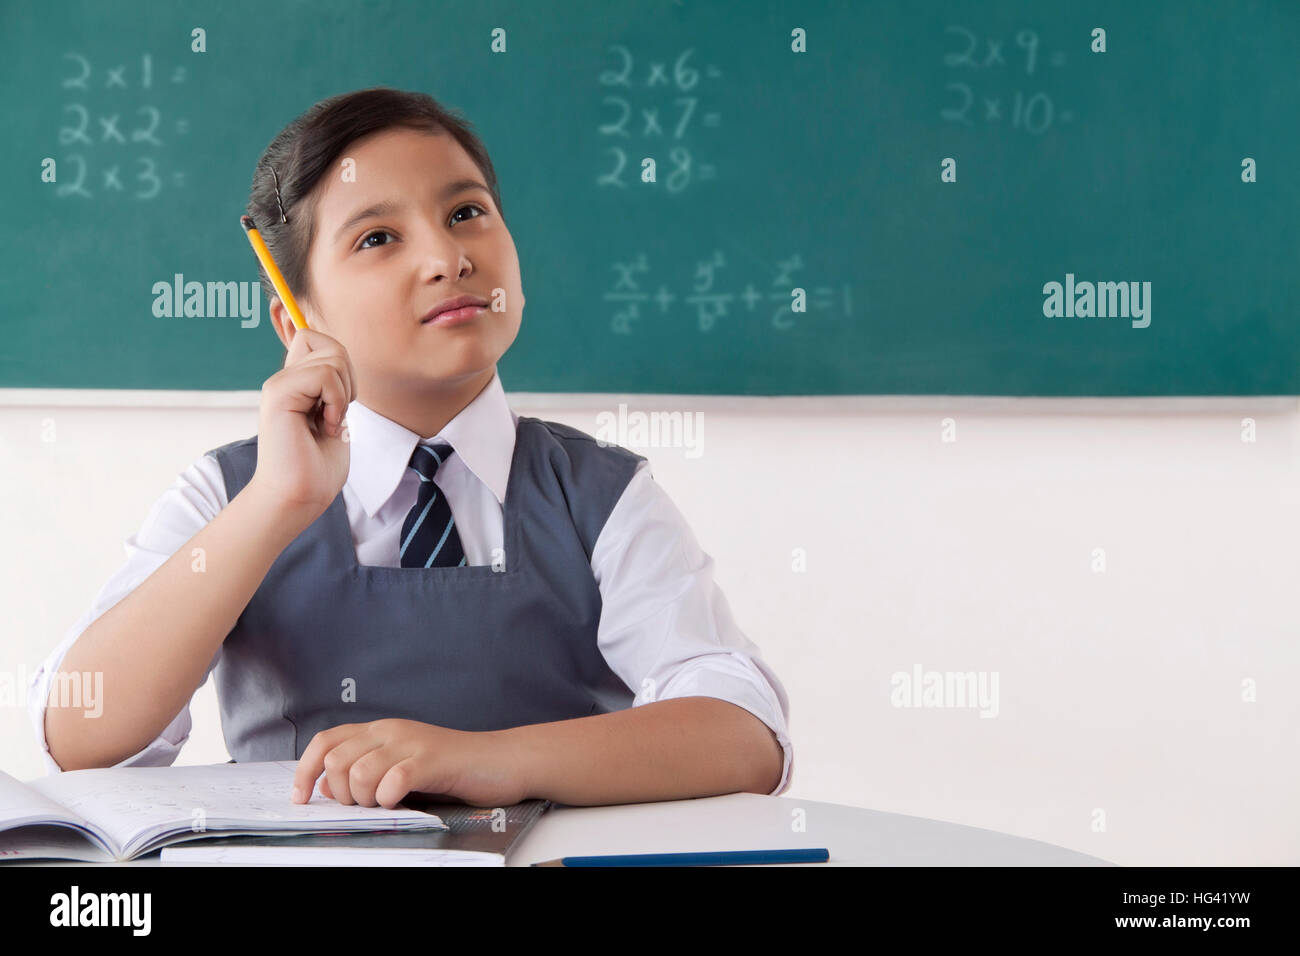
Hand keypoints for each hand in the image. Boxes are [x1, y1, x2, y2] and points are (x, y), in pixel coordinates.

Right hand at [247, 327, 356, 524]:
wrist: (299, 496)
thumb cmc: (318, 467)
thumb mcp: (334, 416)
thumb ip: (333, 387)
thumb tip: (341, 357)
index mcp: (294, 384)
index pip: (315, 338)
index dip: (340, 362)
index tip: (340, 402)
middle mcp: (283, 379)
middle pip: (329, 342)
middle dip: (348, 376)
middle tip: (337, 413)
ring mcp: (278, 385)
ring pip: (333, 356)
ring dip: (344, 393)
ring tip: (329, 423)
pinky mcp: (279, 394)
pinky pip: (325, 375)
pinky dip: (337, 401)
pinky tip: (326, 426)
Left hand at [289, 719, 529, 808]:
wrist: (501, 760)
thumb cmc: (452, 769)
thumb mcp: (402, 765)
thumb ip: (368, 771)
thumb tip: (327, 789)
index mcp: (381, 731)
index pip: (326, 741)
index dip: (305, 771)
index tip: (301, 799)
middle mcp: (392, 731)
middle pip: (337, 760)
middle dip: (340, 793)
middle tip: (364, 805)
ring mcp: (412, 743)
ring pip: (359, 771)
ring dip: (365, 799)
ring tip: (386, 804)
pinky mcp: (432, 760)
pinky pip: (394, 779)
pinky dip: (389, 798)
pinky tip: (400, 801)